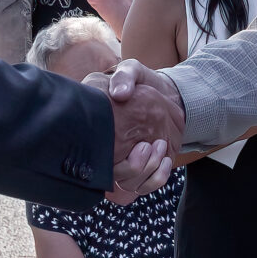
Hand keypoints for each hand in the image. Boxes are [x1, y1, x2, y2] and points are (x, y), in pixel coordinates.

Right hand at [98, 60, 185, 202]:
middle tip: (146, 145)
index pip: (89, 155)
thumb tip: (120, 94)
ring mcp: (125, 161)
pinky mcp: (144, 169)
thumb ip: (125, 77)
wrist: (167, 94)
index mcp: (97, 129)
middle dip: (132, 167)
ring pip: (129, 185)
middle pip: (111, 177)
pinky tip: (164, 159)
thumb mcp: (132, 71)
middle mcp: (108, 150)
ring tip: (158, 145)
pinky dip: (157, 178)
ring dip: (147, 170)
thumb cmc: (142, 83)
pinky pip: (146, 186)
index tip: (126, 142)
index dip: (105, 157)